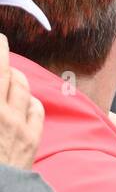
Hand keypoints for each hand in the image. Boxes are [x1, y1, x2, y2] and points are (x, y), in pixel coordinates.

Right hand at [0, 33, 44, 169]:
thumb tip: (3, 100)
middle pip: (2, 70)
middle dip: (0, 52)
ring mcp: (15, 123)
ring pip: (20, 86)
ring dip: (14, 75)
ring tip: (10, 71)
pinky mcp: (31, 138)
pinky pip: (35, 108)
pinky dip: (29, 99)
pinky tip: (25, 99)